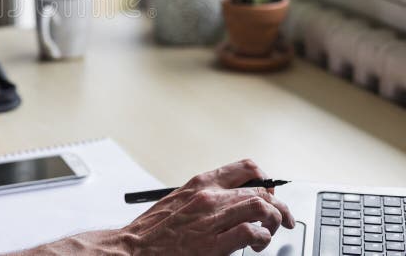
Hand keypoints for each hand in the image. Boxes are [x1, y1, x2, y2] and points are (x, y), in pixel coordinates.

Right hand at [123, 158, 295, 254]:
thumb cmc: (153, 229)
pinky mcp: (213, 244)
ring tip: (268, 233)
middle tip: (282, 220)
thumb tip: (229, 200)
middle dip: (279, 207)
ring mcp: (212, 219)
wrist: (133, 248)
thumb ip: (204, 196)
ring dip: (274, 221)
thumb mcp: (179, 200)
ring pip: (261, 207)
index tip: (270, 193)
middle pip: (261, 190)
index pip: (247, 168)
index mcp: (201, 183)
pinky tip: (256, 245)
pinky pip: (251, 233)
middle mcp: (209, 196)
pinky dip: (261, 239)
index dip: (266, 181)